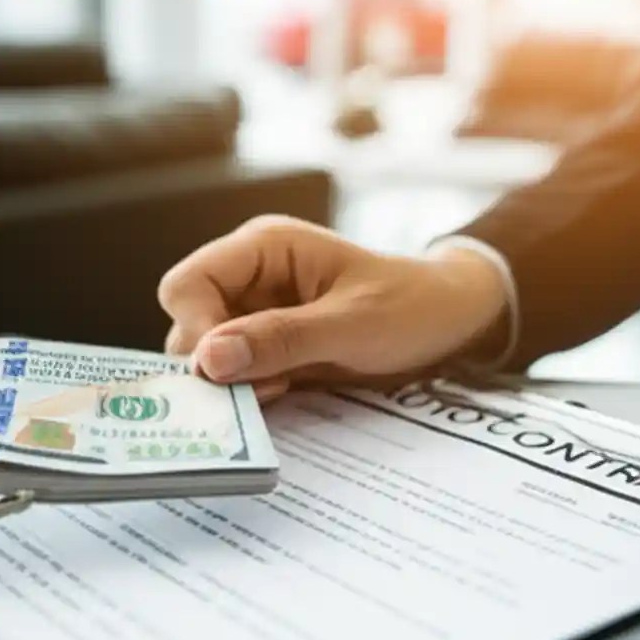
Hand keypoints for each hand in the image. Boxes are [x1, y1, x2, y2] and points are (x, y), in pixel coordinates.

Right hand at [158, 215, 507, 399]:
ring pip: (205, 355)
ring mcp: (255, 313)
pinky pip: (234, 373)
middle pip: (187, 323)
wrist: (452, 323)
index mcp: (263, 247)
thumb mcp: (352, 324)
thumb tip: (208, 362)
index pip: (186, 285)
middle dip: (215, 362)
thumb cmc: (412, 306)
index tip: (226, 370)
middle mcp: (248, 277)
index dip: (196, 329)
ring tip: (283, 386)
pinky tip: (285, 391)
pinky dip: (248, 391)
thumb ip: (280, 339)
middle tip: (267, 383)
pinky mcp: (267, 347)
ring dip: (233, 381)